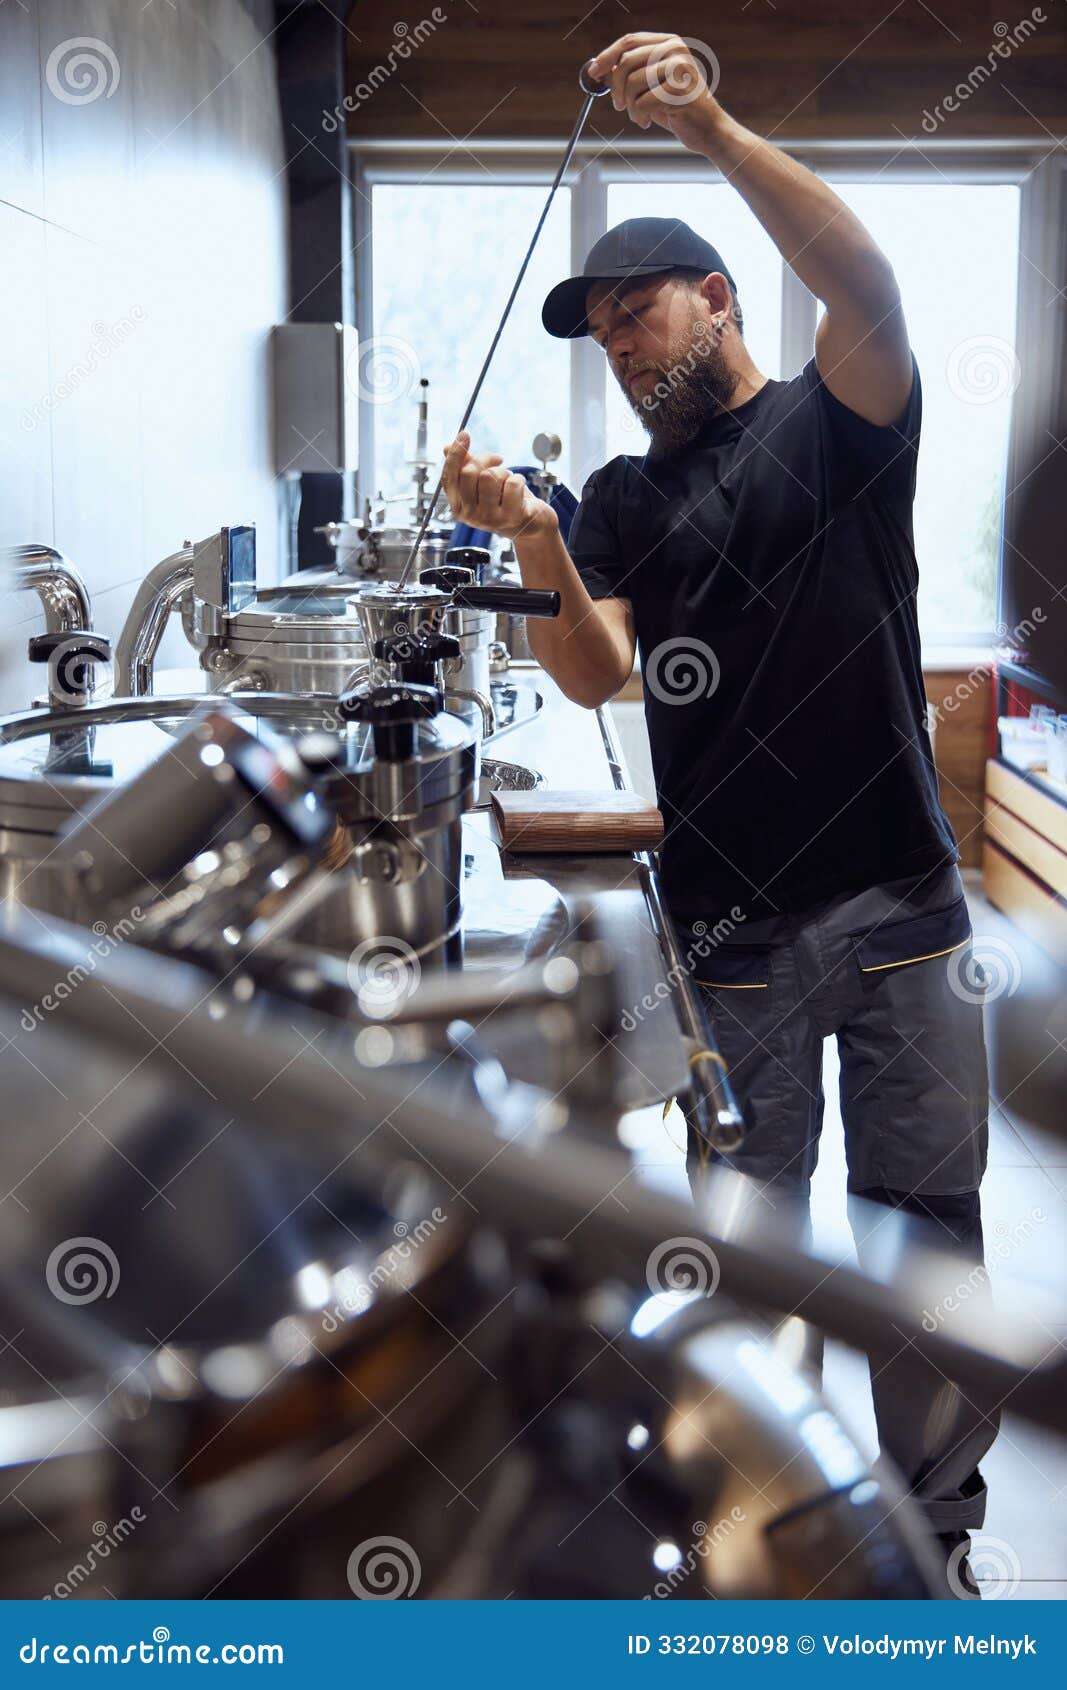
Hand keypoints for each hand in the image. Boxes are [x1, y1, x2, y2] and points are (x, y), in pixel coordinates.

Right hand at [441, 432, 558, 541]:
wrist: (529, 524)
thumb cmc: (504, 501)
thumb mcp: (481, 483)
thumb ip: (465, 466)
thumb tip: (446, 448)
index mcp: (458, 506)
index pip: (449, 477)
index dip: (456, 454)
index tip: (464, 434)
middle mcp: (470, 515)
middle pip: (469, 472)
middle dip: (486, 459)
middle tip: (497, 461)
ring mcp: (489, 518)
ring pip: (491, 476)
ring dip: (504, 472)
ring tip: (507, 482)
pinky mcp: (510, 517)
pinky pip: (512, 483)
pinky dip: (519, 479)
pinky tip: (519, 490)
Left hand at [588, 32, 721, 151]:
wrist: (707, 129)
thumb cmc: (677, 108)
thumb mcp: (649, 88)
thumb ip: (628, 75)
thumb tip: (599, 69)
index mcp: (668, 43)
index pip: (630, 41)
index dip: (608, 56)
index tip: (593, 71)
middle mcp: (675, 50)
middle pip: (627, 61)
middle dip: (615, 87)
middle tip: (618, 105)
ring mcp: (679, 69)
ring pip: (632, 84)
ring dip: (629, 106)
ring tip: (639, 115)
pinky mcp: (679, 91)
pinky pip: (642, 103)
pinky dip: (639, 117)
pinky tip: (647, 122)